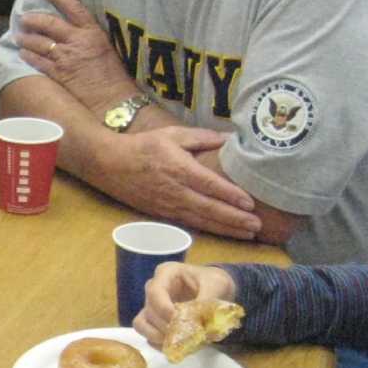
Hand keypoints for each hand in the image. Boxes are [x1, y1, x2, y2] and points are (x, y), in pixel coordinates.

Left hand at [13, 0, 126, 105]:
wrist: (114, 100)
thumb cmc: (115, 76)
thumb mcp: (107, 48)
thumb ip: (89, 37)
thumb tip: (74, 31)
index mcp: (92, 33)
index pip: (73, 8)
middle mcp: (77, 42)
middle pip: (50, 24)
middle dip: (33, 19)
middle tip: (24, 18)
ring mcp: (66, 58)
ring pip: (40, 42)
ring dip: (26, 38)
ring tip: (19, 36)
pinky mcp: (59, 74)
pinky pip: (39, 62)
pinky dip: (29, 56)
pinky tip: (22, 53)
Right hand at [92, 127, 261, 239]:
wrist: (110, 165)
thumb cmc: (143, 146)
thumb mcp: (172, 134)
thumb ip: (202, 137)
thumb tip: (230, 138)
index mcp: (179, 169)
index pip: (210, 185)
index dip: (230, 195)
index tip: (250, 202)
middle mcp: (175, 191)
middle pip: (209, 208)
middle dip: (234, 218)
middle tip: (257, 225)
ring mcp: (168, 206)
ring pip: (202, 221)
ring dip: (226, 228)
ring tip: (248, 233)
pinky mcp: (163, 215)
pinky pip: (191, 224)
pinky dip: (210, 230)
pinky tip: (225, 232)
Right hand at [134, 262, 238, 347]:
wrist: (218, 290)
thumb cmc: (214, 282)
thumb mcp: (217, 285)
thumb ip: (207, 300)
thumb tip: (194, 320)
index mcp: (166, 273)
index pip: (155, 292)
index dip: (164, 309)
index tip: (180, 322)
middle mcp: (154, 288)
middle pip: (150, 310)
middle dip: (166, 326)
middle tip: (186, 335)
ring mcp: (151, 305)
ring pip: (142, 324)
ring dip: (159, 336)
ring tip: (179, 341)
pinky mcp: (153, 321)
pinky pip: (147, 334)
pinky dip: (158, 342)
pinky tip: (175, 344)